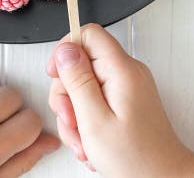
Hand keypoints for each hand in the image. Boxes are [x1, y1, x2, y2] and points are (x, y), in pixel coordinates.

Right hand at [46, 24, 193, 175]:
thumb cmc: (137, 160)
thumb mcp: (95, 121)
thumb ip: (78, 81)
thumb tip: (65, 50)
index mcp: (122, 71)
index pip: (89, 34)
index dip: (66, 50)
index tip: (56, 75)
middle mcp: (128, 73)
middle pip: (82, 62)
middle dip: (68, 93)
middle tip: (71, 120)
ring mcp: (128, 86)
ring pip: (85, 84)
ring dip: (76, 113)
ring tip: (83, 140)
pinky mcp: (126, 100)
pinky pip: (96, 98)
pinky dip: (87, 119)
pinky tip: (91, 141)